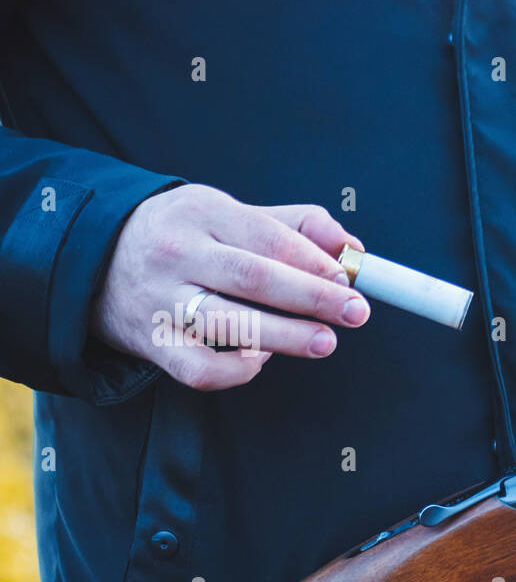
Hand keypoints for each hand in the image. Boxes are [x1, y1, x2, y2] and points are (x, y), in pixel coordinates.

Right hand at [93, 184, 370, 389]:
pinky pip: (201, 369)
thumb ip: (295, 225)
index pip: (267, 237)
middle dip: (312, 298)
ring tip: (324, 342)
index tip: (349, 279)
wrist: (94, 258)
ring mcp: (161, 300)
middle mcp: (177, 254)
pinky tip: (262, 357)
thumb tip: (351, 247)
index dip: (314, 261)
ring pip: (229, 325)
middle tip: (355, 313)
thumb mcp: (230, 214)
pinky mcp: (153, 343)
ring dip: (285, 337)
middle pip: (254, 279)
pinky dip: (239, 370)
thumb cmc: (184, 237)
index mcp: (202, 212)